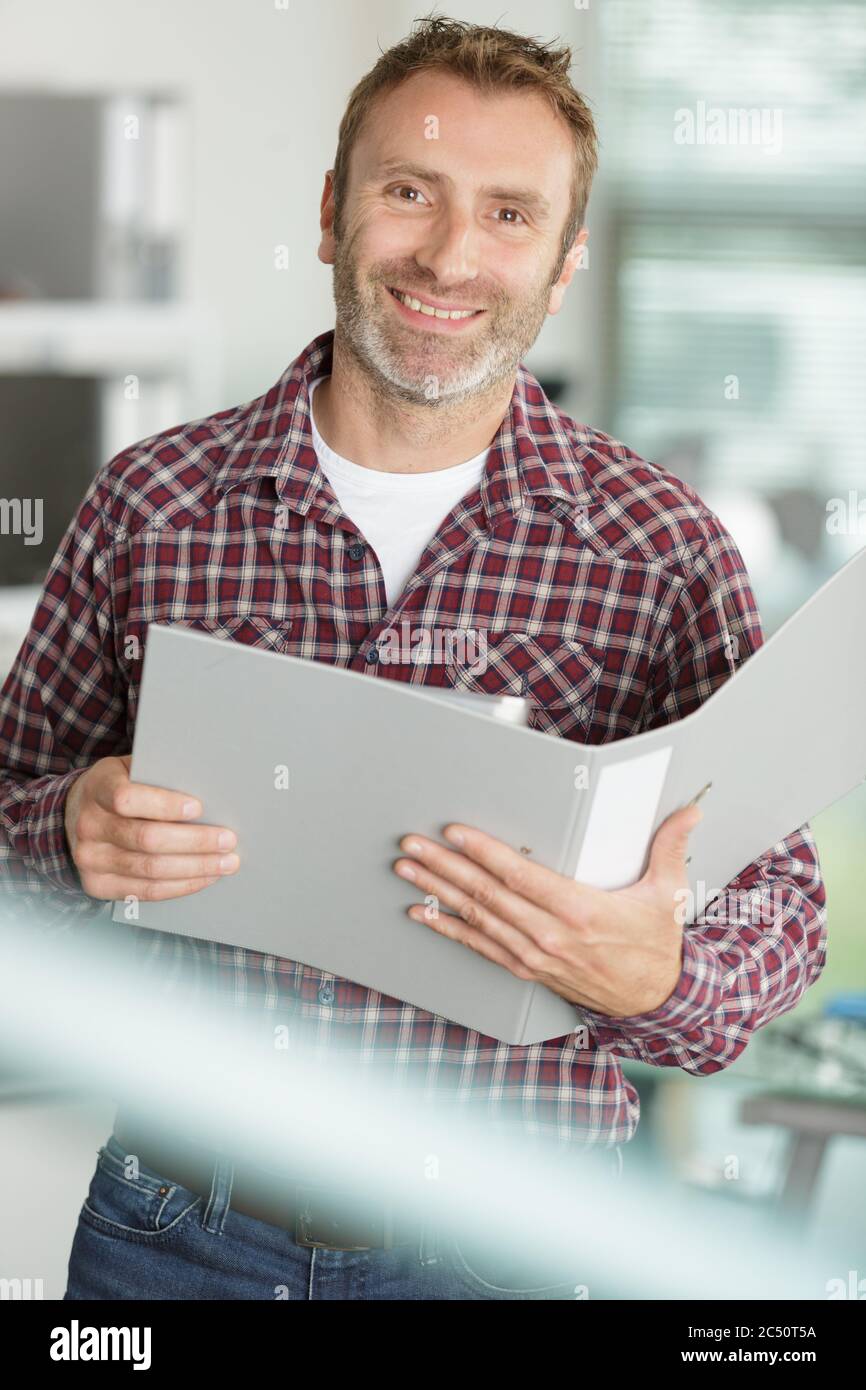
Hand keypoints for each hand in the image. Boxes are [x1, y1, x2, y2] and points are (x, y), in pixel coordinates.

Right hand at [63, 754, 239, 901]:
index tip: (198, 807)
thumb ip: (160, 774)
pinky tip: (203, 877)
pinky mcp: (97, 884)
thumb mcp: (132, 769)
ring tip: (225, 862)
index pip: (126, 798)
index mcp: (97, 787)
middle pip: (146, 838)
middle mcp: (89, 825)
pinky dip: (180, 886)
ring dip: (195, 868)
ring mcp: (90, 858)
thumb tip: (209, 786)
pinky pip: (145, 892)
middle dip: (194, 842)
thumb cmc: (119, 787)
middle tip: (227, 840)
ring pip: (150, 869)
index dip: (164, 805)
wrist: (77, 814)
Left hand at [391, 804, 702, 1016]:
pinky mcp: (527, 969)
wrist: (655, 1002)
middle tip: (412, 844)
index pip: (520, 875)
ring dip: (436, 891)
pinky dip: (448, 929)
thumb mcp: (668, 893)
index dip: (483, 852)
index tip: (455, 831)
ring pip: (476, 918)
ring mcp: (534, 955)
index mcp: (580, 910)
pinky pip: (479, 946)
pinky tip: (422, 913)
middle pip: (486, 894)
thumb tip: (690, 811)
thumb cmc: (656, 945)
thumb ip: (671, 846)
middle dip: (444, 866)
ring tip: (407, 870)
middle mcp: (550, 934)